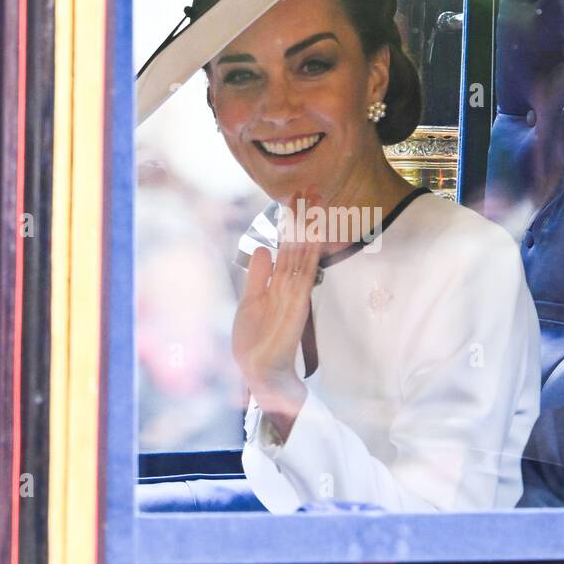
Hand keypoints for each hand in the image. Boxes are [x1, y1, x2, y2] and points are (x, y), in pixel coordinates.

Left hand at [233, 193, 321, 432]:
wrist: (261, 373)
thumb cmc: (256, 341)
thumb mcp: (250, 302)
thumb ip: (258, 276)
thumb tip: (264, 248)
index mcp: (280, 285)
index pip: (290, 248)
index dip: (293, 224)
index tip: (298, 199)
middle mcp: (290, 286)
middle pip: (299, 246)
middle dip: (304, 220)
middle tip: (311, 190)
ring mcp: (295, 295)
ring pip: (303, 255)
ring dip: (308, 230)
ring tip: (313, 205)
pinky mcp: (296, 306)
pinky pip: (304, 275)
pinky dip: (309, 255)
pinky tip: (312, 238)